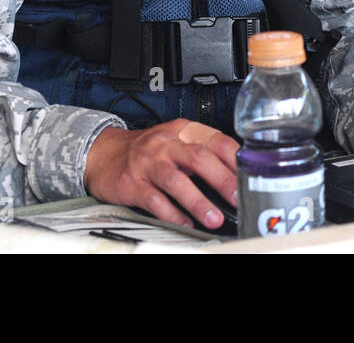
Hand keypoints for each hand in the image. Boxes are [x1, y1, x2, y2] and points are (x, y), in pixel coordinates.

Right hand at [84, 119, 238, 229]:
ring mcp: (148, 163)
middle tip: (238, 199)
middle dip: (222, 180)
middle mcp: (166, 143)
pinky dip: (172, 214)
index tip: (249, 177)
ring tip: (214, 218)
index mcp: (183, 130)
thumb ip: (203, 153)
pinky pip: (155, 200)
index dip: (235, 159)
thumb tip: (236, 176)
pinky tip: (185, 223)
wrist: (104, 154)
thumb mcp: (177, 141)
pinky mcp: (132, 183)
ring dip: (198, 202)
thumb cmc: (148, 150)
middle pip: (200, 158)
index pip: (217, 140)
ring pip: (177, 181)